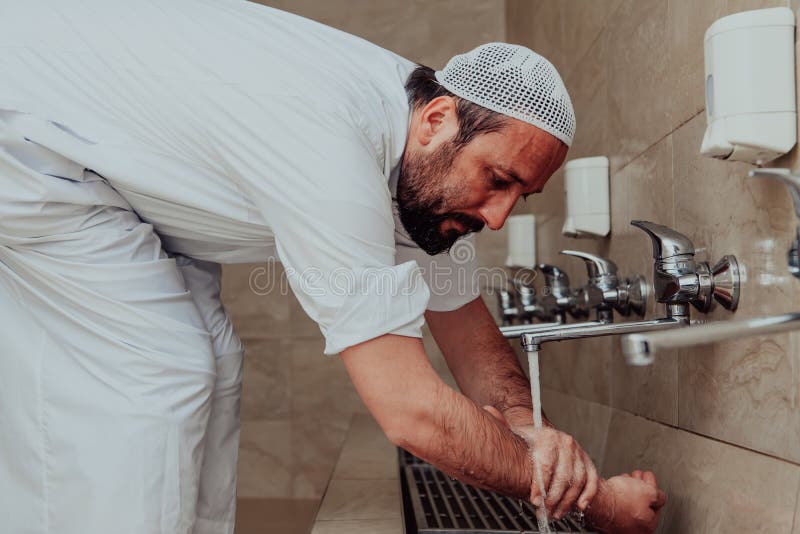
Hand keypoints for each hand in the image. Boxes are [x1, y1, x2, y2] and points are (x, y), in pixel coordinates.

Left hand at [483, 406, 598, 518]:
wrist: (550, 439)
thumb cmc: (531, 442)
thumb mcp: (517, 435)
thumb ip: (502, 425)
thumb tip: (488, 411)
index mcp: (547, 437)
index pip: (545, 465)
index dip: (539, 485)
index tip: (534, 499)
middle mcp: (565, 443)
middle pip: (562, 477)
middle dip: (552, 498)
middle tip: (544, 512)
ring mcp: (578, 453)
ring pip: (576, 482)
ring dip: (567, 502)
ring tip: (555, 514)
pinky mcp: (588, 462)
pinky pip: (592, 481)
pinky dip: (588, 495)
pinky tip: (579, 507)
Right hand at [590, 471, 666, 533]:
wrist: (597, 499)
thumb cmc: (621, 499)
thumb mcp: (650, 493)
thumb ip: (659, 496)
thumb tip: (660, 496)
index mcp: (648, 526)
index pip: (656, 505)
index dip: (653, 488)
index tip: (648, 478)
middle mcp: (634, 530)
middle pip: (642, 505)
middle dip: (641, 487)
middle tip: (638, 476)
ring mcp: (619, 525)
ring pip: (628, 504)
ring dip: (629, 489)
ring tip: (626, 477)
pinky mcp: (606, 518)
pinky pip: (616, 505)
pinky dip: (618, 494)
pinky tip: (617, 485)